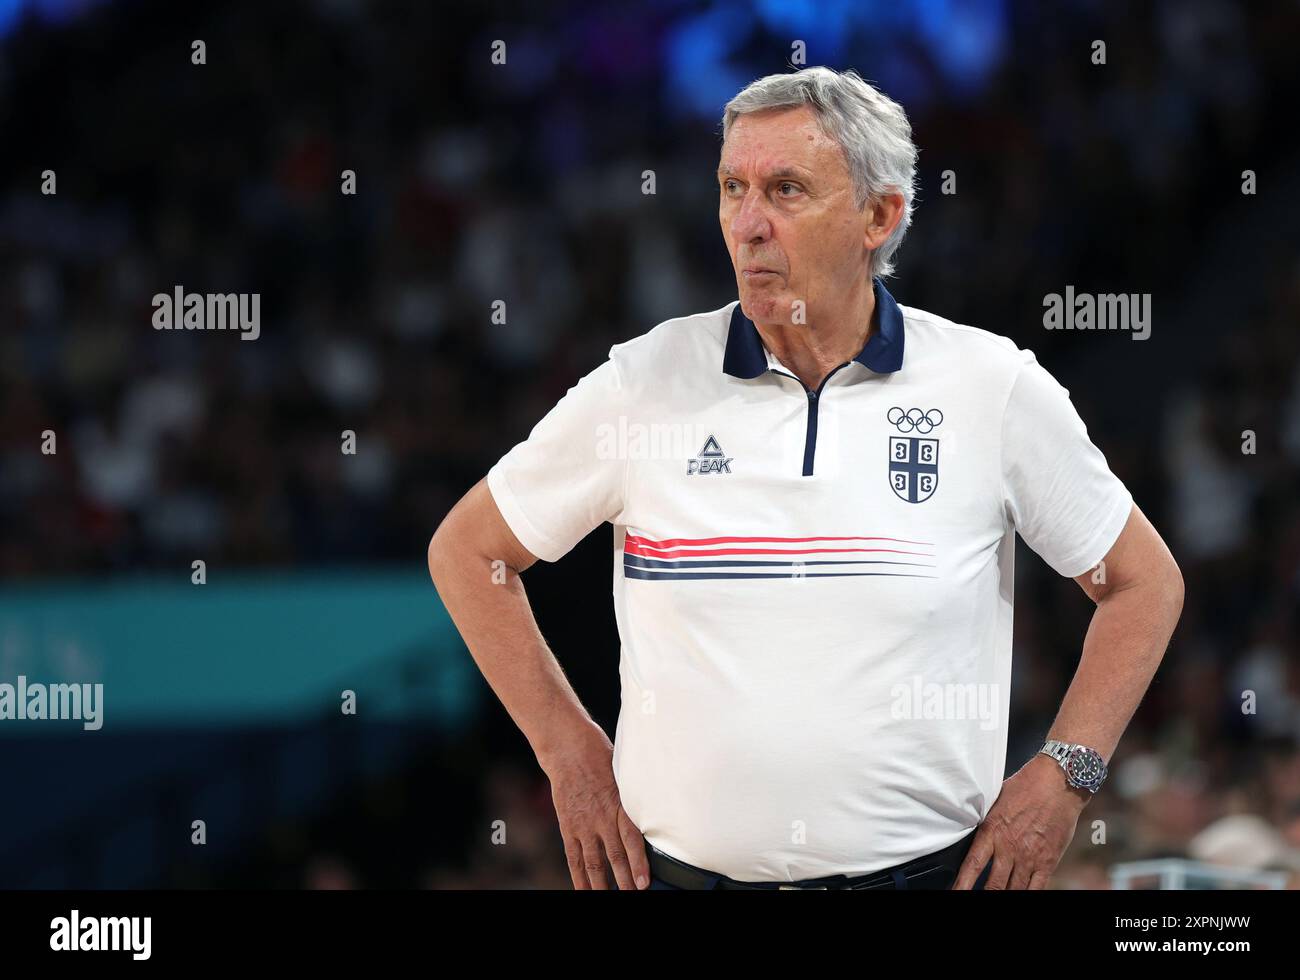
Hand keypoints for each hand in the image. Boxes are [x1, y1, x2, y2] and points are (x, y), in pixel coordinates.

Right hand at [539, 722, 650, 889]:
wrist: (568, 748)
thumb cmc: (600, 756)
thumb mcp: (626, 772)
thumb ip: (636, 796)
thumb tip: (656, 806)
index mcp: (619, 804)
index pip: (631, 839)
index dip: (639, 863)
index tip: (644, 882)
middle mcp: (601, 818)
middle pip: (615, 857)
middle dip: (625, 881)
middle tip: (633, 896)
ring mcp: (583, 825)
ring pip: (594, 863)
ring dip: (603, 886)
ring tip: (610, 899)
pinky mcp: (568, 827)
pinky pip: (574, 858)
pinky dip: (579, 877)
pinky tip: (585, 891)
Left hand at [952, 753, 1089, 889]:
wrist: (1058, 782)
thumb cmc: (1027, 786)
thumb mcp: (996, 800)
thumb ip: (986, 821)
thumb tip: (972, 831)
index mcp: (993, 830)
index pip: (973, 865)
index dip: (963, 883)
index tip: (956, 892)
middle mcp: (1010, 847)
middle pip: (994, 885)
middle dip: (985, 894)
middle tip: (977, 896)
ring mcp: (1030, 857)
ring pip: (1014, 889)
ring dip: (1005, 894)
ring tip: (997, 896)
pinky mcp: (1048, 861)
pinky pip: (1036, 888)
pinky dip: (1027, 894)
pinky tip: (1020, 894)